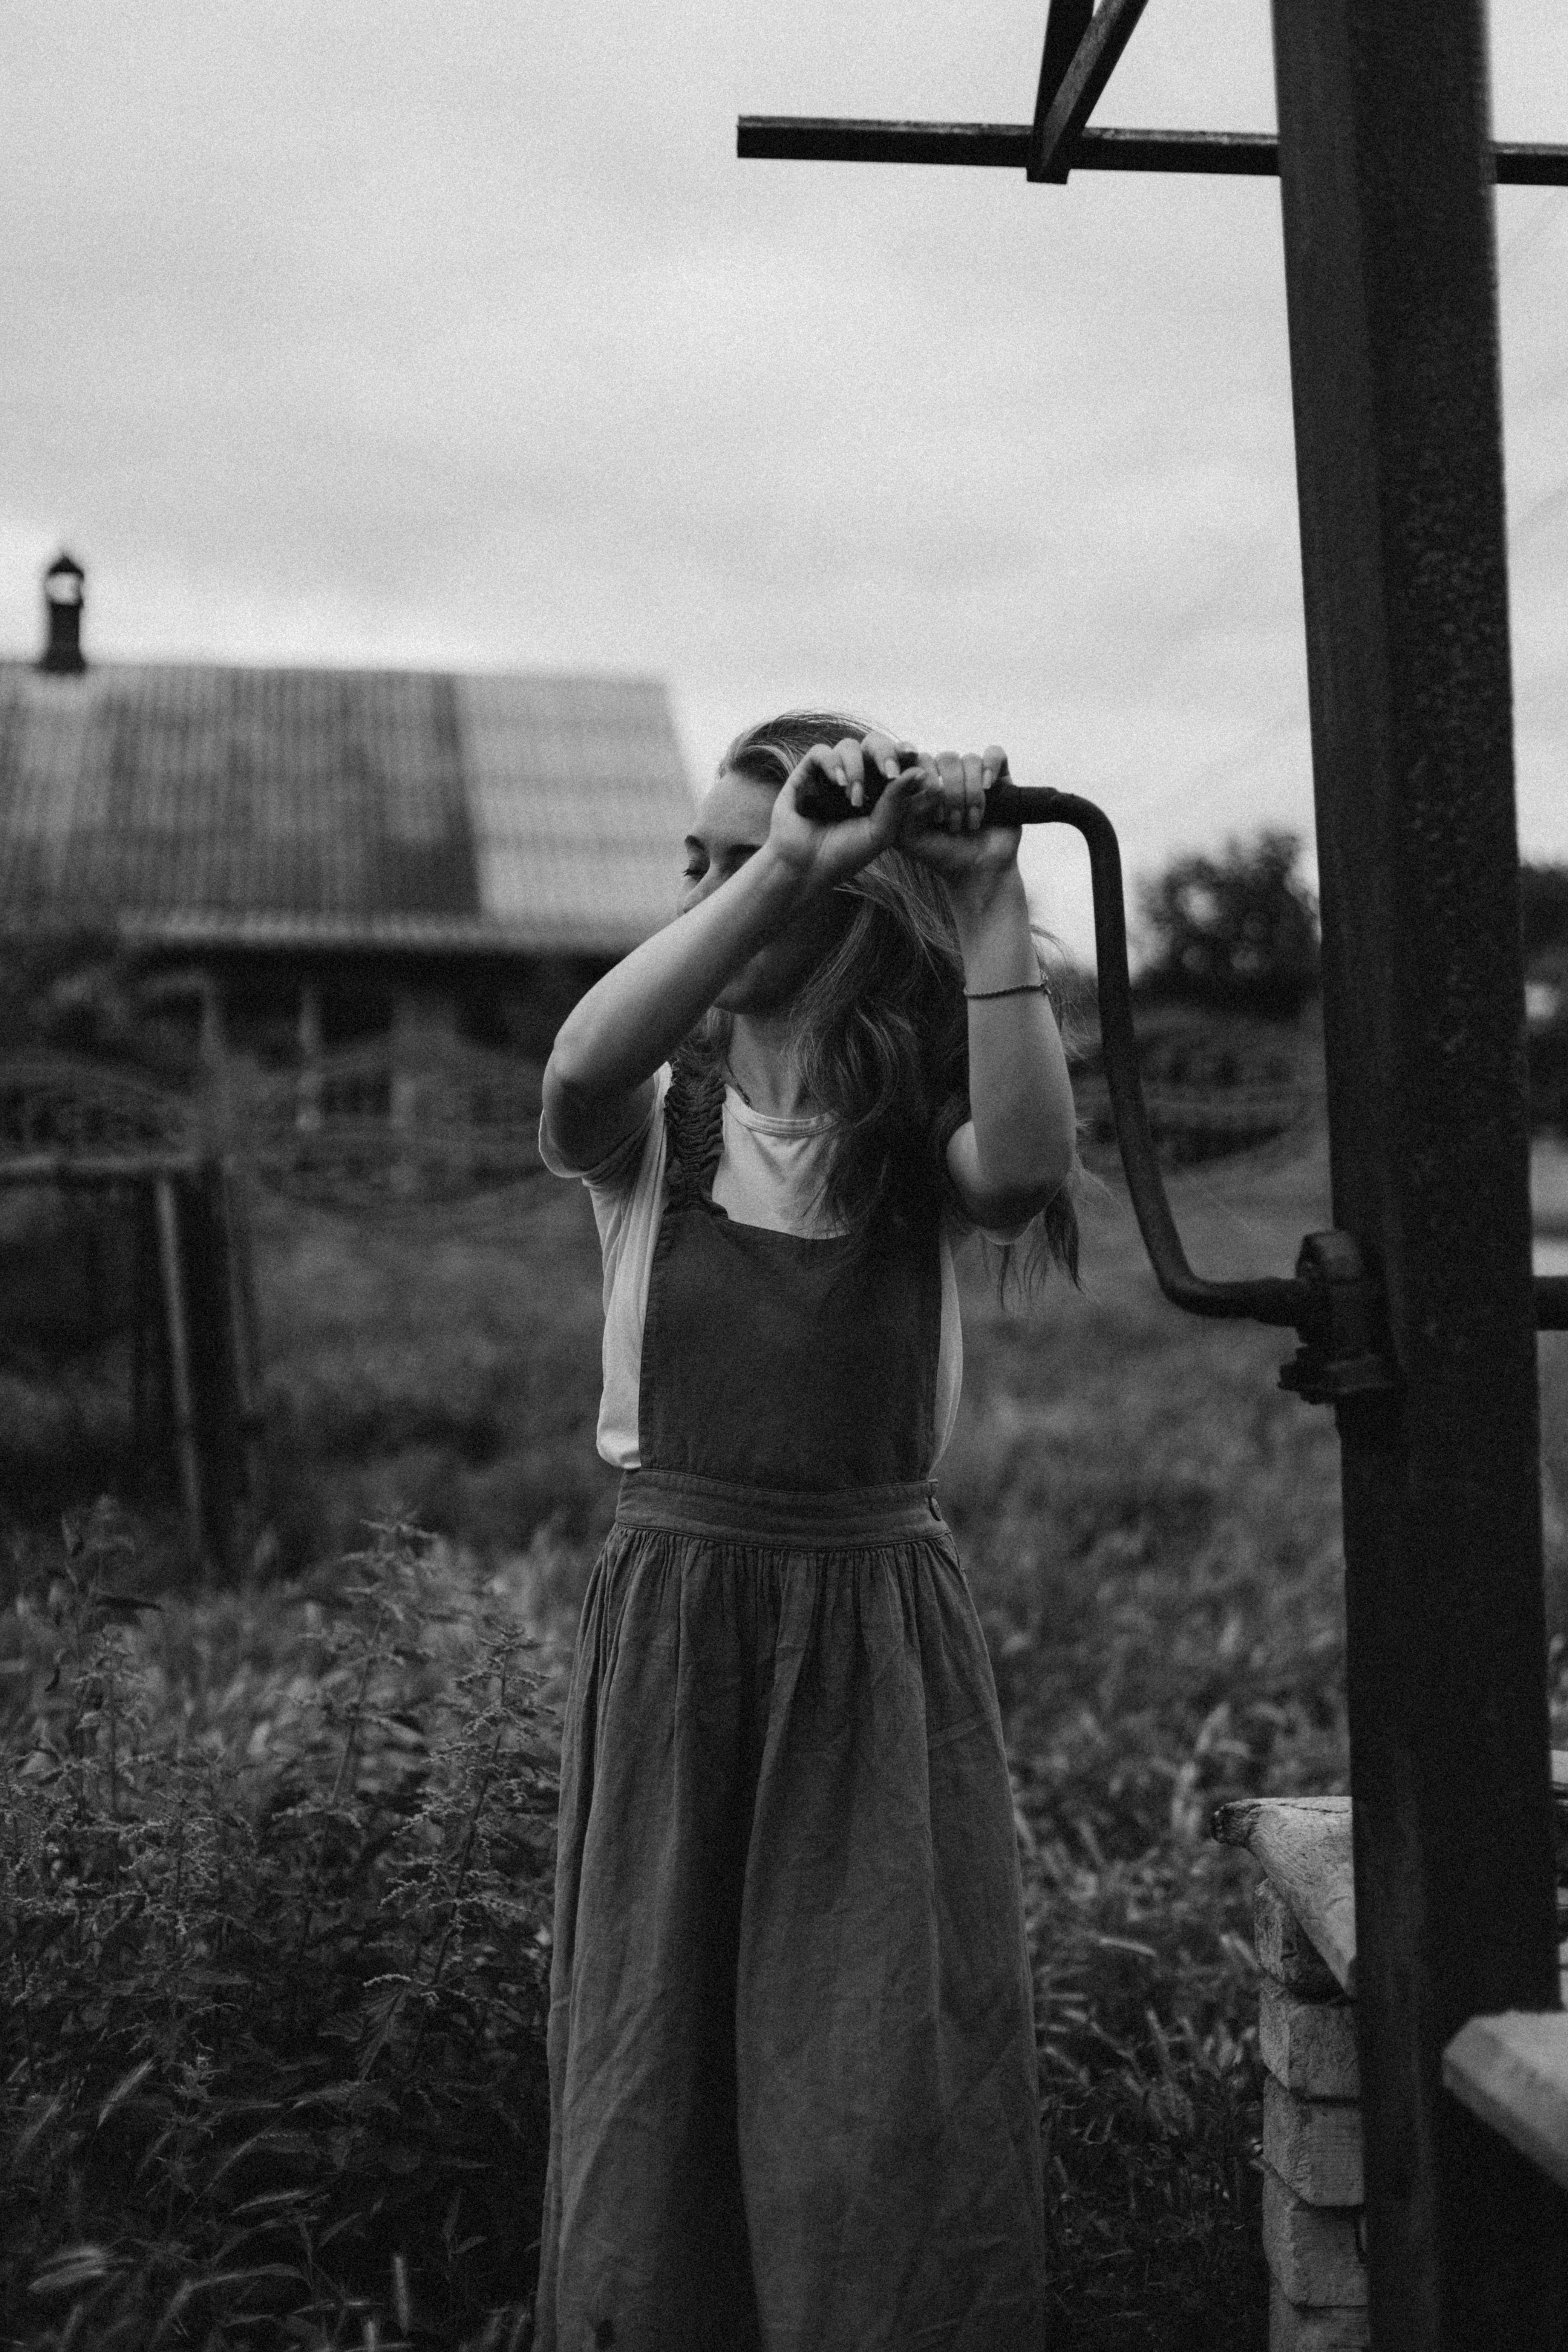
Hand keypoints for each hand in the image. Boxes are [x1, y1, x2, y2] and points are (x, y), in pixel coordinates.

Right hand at [765, 729, 938, 890]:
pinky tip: (838, 784)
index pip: (894, 759)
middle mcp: (855, 776)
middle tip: (890, 772)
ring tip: (854, 798)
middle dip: (884, 753)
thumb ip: (897, 801)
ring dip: (856, 768)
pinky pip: (820, 751)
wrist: (806, 869)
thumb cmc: (844, 856)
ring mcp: (830, 774)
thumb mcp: (879, 832)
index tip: (914, 755)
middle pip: (873, 743)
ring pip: (848, 745)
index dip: (904, 752)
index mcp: (877, 789)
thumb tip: (919, 771)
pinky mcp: (806, 774)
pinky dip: (832, 763)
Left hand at [898, 746, 1021, 886]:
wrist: (979, 870)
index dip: (924, 775)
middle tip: (950, 822)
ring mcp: (973, 776)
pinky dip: (991, 767)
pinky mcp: (999, 779)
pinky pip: (995, 754)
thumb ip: (897, 804)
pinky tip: (988, 787)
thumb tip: (915, 772)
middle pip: (946, 758)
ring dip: (970, 794)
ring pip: (970, 760)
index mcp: (924, 785)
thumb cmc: (941, 854)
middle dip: (950, 792)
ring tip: (970, 823)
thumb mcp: (907, 836)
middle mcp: (948, 777)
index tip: (930, 802)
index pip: (919, 760)